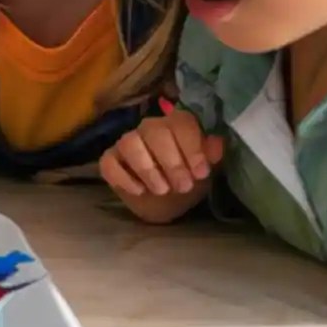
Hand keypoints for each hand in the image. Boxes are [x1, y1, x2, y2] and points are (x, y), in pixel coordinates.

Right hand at [100, 109, 224, 196]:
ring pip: (130, 144)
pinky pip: (109, 162)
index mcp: (175, 125)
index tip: (200, 173)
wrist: (165, 204)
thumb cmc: (186, 180)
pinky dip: (123, 177)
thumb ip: (211, 156)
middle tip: (183, 186)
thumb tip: (217, 143)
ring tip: (162, 190)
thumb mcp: (204, 171)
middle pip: (155, 132)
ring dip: (148, 169)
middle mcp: (149, 128)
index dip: (192, 147)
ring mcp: (126, 143)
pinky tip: (139, 191)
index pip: (181, 122)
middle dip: (171, 162)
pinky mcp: (109, 160)